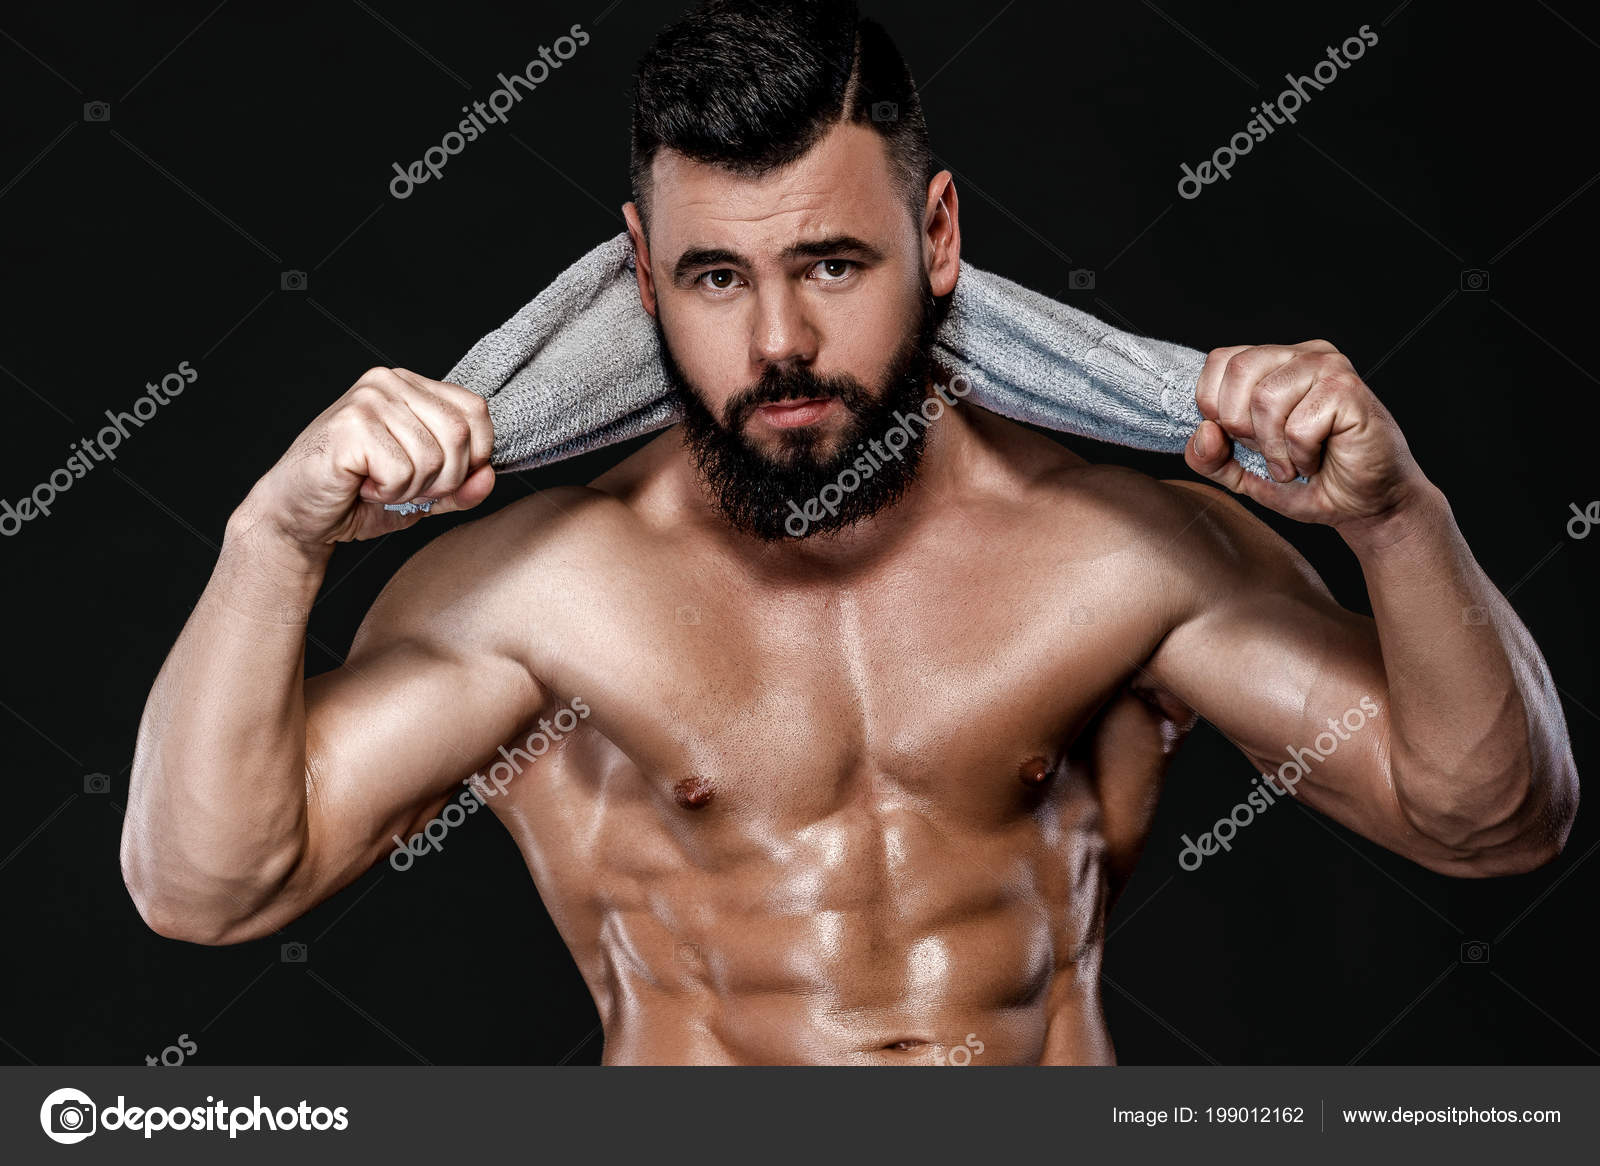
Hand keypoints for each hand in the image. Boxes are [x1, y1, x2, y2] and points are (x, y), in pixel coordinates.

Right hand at [241, 367, 495, 551]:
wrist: (297, 514)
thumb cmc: (359, 498)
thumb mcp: (425, 494)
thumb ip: (462, 487)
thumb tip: (489, 476)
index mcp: (412, 387)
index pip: (476, 410)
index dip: (474, 456)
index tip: (442, 479)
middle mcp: (389, 383)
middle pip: (460, 435)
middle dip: (443, 480)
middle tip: (405, 488)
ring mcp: (368, 400)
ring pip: (433, 457)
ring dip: (410, 489)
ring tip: (379, 485)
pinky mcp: (350, 425)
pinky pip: (402, 470)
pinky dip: (388, 492)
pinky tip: (362, 485)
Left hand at [1182, 340, 1427, 527]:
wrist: (1366, 503)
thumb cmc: (1309, 481)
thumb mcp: (1243, 473)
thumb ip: (1209, 457)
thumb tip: (1204, 432)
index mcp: (1275, 362)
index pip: (1220, 362)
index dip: (1215, 407)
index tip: (1240, 439)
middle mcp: (1302, 355)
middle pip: (1239, 371)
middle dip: (1240, 427)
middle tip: (1268, 453)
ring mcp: (1329, 368)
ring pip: (1265, 398)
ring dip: (1272, 447)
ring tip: (1292, 462)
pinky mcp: (1349, 391)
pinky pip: (1298, 425)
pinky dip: (1300, 455)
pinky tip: (1316, 461)